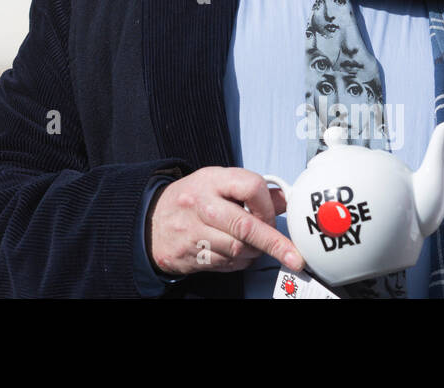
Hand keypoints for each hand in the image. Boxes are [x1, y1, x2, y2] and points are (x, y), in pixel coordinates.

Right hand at [148, 167, 304, 275]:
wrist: (150, 221)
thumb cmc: (189, 199)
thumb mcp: (216, 182)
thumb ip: (248, 189)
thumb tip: (283, 200)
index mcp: (211, 180)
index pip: (250, 187)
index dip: (268, 205)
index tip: (275, 214)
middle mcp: (201, 204)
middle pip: (245, 227)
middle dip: (274, 243)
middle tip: (293, 255)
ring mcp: (193, 232)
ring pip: (238, 249)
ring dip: (255, 252)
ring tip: (254, 245)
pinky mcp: (191, 256)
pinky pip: (227, 264)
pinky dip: (239, 262)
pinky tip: (236, 253)